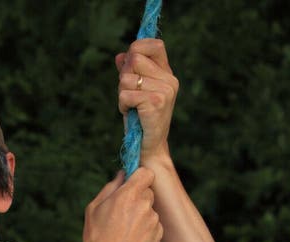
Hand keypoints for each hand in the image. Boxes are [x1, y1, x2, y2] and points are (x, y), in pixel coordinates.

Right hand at [82, 168, 162, 241]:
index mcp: (129, 195)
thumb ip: (110, 188)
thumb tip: (122, 175)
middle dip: (138, 199)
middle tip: (123, 215)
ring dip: (142, 218)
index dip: (139, 178)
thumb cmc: (97, 240)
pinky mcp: (159, 237)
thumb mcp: (94, 210)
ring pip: (151, 212)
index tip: (132, 186)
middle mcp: (145, 206)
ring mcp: (154, 222)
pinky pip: (154, 228)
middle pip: (148, 193)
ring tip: (125, 233)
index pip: (146, 173)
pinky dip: (146, 232)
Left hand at [116, 38, 177, 164]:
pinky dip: (122, 105)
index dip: (137, 50)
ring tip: (131, 108)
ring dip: (122, 94)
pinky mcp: (156, 102)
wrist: (149, 149)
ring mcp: (165, 90)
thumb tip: (120, 56)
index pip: (154, 44)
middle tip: (129, 96)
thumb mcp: (135, 93)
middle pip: (135, 58)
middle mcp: (169, 80)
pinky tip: (130, 114)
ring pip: (126, 78)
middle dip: (124, 76)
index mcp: (167, 74)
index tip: (130, 67)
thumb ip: (130, 72)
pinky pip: (125, 94)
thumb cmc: (140, 121)